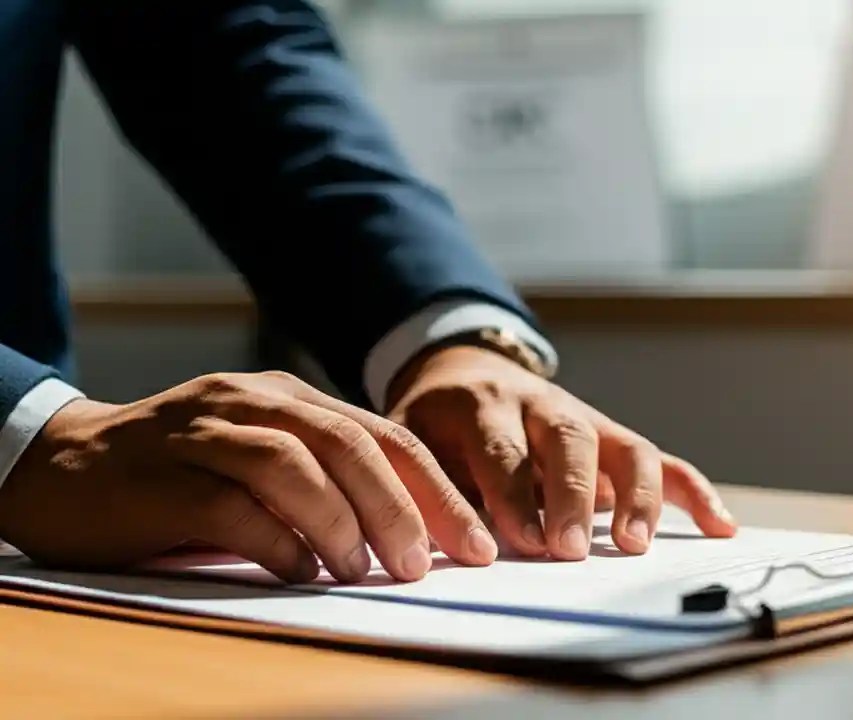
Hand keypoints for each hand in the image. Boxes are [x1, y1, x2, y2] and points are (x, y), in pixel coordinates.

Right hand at [0, 372, 497, 583]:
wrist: (63, 465)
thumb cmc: (182, 474)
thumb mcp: (264, 458)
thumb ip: (327, 478)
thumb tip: (415, 534)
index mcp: (289, 397)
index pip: (383, 434)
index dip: (438, 489)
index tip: (477, 544)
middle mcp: (253, 402)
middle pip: (349, 445)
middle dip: (403, 507)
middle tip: (427, 564)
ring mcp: (204, 434)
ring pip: (294, 465)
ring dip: (341, 522)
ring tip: (366, 569)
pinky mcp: (162, 477)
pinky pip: (230, 507)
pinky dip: (274, 541)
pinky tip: (298, 571)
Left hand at [385, 345, 737, 561]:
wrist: (465, 370)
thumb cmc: (436, 426)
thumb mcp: (413, 443)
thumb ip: (430, 486)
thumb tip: (438, 547)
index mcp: (484, 405)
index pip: (502, 449)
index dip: (511, 495)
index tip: (518, 544)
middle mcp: (542, 404)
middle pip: (569, 440)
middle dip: (572, 496)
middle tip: (570, 550)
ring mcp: (587, 418)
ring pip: (624, 446)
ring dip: (636, 498)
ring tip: (634, 546)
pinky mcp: (616, 438)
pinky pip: (663, 460)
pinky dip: (694, 492)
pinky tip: (720, 527)